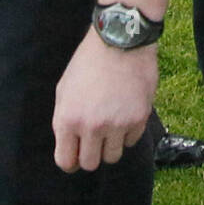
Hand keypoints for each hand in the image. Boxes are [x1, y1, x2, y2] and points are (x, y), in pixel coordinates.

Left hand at [53, 28, 157, 172]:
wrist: (121, 41)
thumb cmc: (89, 62)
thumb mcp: (64, 90)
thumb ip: (64, 120)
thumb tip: (71, 146)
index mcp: (68, 120)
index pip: (66, 161)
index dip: (71, 161)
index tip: (76, 155)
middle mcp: (92, 126)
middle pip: (91, 164)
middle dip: (91, 154)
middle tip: (95, 140)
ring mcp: (117, 124)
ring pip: (113, 157)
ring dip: (111, 145)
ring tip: (112, 126)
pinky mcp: (139, 118)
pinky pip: (132, 140)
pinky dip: (128, 132)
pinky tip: (126, 113)